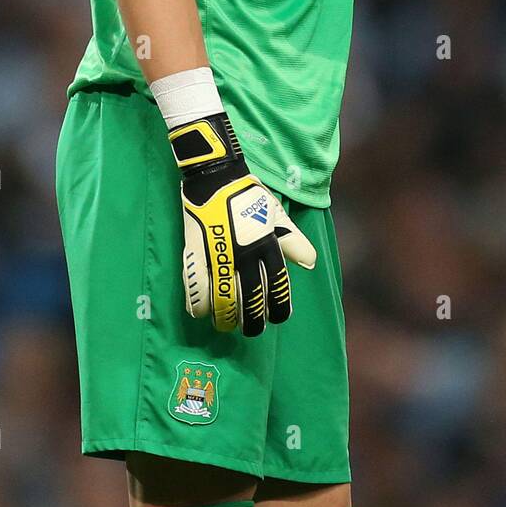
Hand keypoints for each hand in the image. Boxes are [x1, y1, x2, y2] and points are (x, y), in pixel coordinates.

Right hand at [169, 112, 316, 335]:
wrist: (216, 176)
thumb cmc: (250, 195)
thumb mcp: (277, 214)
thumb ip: (293, 241)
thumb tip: (310, 263)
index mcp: (267, 245)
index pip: (277, 286)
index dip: (278, 307)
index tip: (277, 319)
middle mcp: (245, 254)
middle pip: (251, 299)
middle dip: (252, 320)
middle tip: (251, 330)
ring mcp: (218, 253)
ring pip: (223, 298)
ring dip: (225, 317)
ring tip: (226, 326)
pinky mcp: (195, 250)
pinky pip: (195, 285)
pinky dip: (197, 302)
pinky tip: (200, 313)